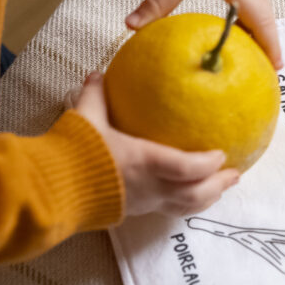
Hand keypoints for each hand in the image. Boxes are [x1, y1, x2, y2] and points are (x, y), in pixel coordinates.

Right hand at [73, 73, 239, 216]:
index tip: (222, 154)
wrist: (48, 190)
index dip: (208, 164)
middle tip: (236, 174)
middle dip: (219, 185)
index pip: (187, 168)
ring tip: (223, 188)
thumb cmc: (70, 154)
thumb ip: (96, 95)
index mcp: (144, 162)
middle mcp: (150, 186)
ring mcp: (145, 202)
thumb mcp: (85, 119)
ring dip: (208, 198)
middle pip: (195, 194)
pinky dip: (187, 203)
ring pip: (185, 207)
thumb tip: (99, 73)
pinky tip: (192, 195)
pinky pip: (170, 210)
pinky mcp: (136, 211)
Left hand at [125, 0, 282, 68]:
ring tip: (256, 61)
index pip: (262, 23)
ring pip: (265, 17)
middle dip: (268, 48)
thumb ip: (156, 4)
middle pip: (267, 24)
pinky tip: (244, 39)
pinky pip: (260, 9)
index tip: (274, 69)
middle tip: (265, 73)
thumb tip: (131, 25)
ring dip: (262, 37)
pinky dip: (257, 26)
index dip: (270, 48)